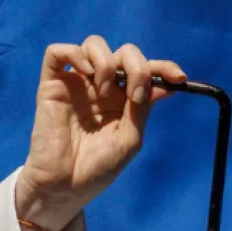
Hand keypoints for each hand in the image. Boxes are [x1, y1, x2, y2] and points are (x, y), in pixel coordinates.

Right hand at [15, 37, 185, 230]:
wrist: (66, 186)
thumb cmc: (98, 167)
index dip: (163, 67)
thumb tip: (167, 84)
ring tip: (104, 90)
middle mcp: (101, 86)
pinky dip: (74, 53)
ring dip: (107, 62)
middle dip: (137, 67)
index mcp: (122, 98)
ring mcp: (76, 83)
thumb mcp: (130, 138)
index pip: (145, 70)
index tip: (179, 77)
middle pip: (123, 53)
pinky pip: (57, 53)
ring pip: (93, 44)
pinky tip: (85, 72)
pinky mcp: (52, 85)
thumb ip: (143, 107)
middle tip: (133, 96)